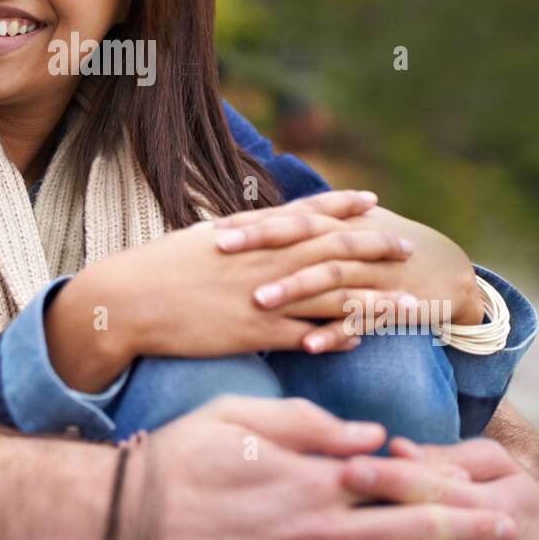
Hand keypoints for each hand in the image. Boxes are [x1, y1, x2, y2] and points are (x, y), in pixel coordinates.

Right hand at [48, 191, 408, 390]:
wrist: (129, 301)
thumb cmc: (160, 267)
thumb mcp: (202, 238)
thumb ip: (237, 234)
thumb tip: (256, 227)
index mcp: (252, 234)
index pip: (308, 213)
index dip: (343, 206)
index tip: (373, 201)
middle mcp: (266, 261)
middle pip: (334, 251)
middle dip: (375, 249)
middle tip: (407, 248)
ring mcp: (264, 298)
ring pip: (333, 297)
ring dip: (375, 299)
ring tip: (409, 303)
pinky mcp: (256, 334)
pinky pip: (308, 336)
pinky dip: (339, 336)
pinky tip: (363, 339)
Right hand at [115, 396, 512, 539]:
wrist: (129, 520)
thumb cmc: (183, 457)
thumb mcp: (240, 415)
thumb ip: (311, 423)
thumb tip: (374, 434)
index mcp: (312, 475)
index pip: (395, 480)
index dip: (444, 483)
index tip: (480, 484)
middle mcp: (317, 527)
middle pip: (407, 533)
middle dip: (464, 532)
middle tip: (507, 530)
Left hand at [219, 203, 487, 340]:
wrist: (445, 269)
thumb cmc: (377, 250)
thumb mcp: (341, 232)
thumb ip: (296, 231)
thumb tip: (240, 231)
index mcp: (333, 225)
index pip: (285, 216)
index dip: (250, 220)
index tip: (209, 227)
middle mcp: (349, 243)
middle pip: (301, 237)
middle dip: (261, 241)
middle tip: (219, 248)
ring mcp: (369, 274)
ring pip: (328, 277)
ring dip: (294, 288)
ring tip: (257, 301)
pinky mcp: (388, 305)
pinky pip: (359, 320)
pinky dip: (335, 332)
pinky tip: (309, 347)